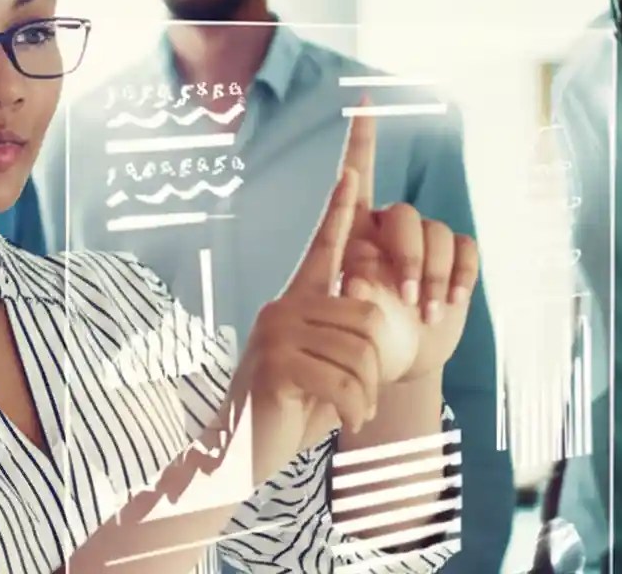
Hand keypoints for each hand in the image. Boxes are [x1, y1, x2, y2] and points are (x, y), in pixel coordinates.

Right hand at [227, 115, 395, 481]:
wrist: (243, 452)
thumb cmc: (289, 410)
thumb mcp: (324, 368)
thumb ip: (343, 336)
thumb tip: (374, 309)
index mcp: (295, 300)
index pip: (322, 246)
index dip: (338, 208)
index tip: (349, 170)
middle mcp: (282, 306)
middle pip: (367, 317)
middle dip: (378, 367)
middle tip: (365, 399)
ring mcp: (276, 331)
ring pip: (361, 351)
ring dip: (367, 392)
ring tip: (355, 412)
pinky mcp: (277, 362)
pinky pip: (345, 379)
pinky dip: (356, 408)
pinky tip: (347, 422)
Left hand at [335, 101, 479, 381]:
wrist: (397, 361)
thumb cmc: (361, 335)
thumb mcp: (347, 313)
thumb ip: (351, 289)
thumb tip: (356, 278)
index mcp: (355, 228)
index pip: (358, 174)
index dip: (362, 139)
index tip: (363, 99)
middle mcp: (390, 227)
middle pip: (406, 215)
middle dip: (410, 258)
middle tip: (407, 299)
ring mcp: (424, 242)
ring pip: (438, 234)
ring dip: (436, 276)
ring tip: (426, 314)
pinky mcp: (453, 258)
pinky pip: (465, 248)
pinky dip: (460, 276)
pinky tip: (450, 303)